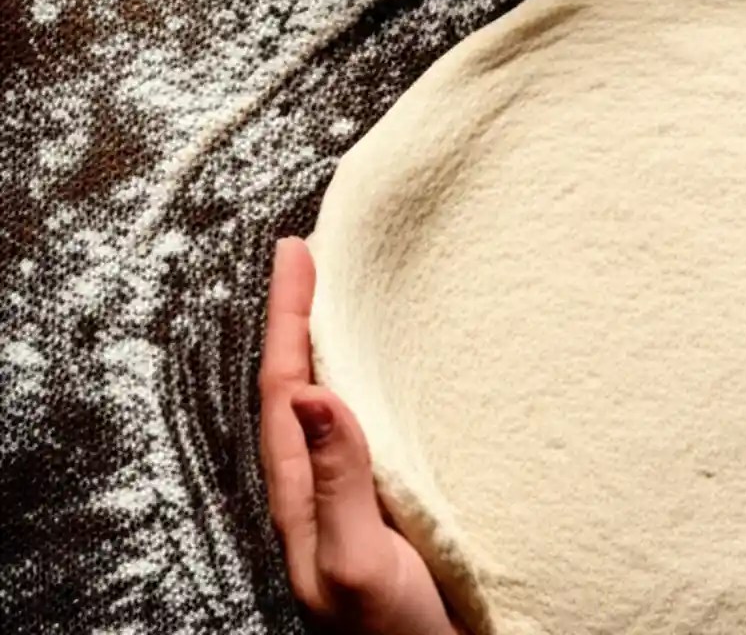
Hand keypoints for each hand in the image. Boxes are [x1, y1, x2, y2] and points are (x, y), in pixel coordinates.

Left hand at [260, 237, 460, 634]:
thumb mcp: (357, 562)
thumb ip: (336, 483)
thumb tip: (311, 395)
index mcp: (302, 498)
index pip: (283, 389)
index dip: (288, 317)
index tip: (298, 254)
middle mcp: (321, 490)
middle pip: (298, 385)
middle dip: (302, 318)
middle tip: (315, 259)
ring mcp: (354, 499)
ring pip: (331, 404)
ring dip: (332, 348)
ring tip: (345, 300)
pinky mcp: (392, 508)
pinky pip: (370, 429)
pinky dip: (371, 385)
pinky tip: (392, 377)